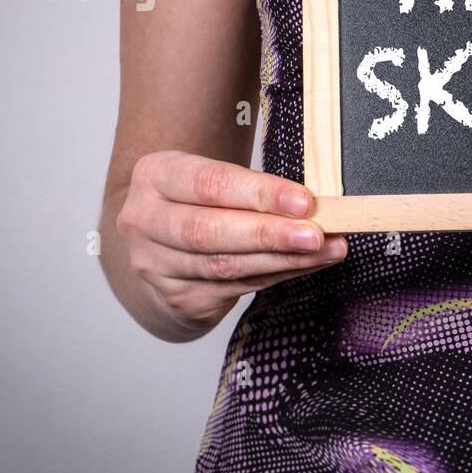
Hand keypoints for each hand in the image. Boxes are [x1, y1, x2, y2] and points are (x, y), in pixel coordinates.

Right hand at [115, 150, 345, 332]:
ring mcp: (156, 264)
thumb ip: (253, 187)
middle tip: (315, 234)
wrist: (161, 243)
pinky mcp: (178, 296)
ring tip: (326, 250)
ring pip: (226, 265)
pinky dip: (279, 274)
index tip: (304, 202)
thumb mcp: (211, 178)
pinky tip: (309, 264)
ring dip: (283, 259)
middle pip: (210, 232)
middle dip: (269, 234)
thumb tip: (315, 203)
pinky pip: (238, 287)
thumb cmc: (200, 200)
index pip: (210, 184)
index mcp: (155, 176)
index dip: (259, 194)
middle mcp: (145, 220)